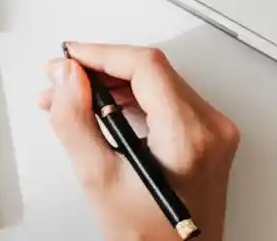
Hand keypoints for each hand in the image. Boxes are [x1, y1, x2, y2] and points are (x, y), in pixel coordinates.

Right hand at [39, 43, 239, 240]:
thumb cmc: (150, 240)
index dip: (101, 54)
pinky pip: (167, 100)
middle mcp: (211, 128)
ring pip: (158, 82)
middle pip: (151, 71)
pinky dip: (132, 99)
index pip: (146, 67)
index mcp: (189, 136)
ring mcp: (214, 131)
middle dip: (101, 69)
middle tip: (61, 79)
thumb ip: (77, 123)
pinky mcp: (209, 136)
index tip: (69, 58)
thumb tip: (67, 78)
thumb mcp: (99, 180)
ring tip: (73, 96)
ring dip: (113, 83)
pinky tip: (102, 107)